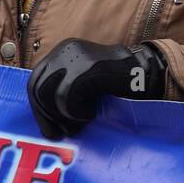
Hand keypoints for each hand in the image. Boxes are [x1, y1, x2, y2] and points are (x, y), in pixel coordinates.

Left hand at [27, 39, 166, 139]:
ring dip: (64, 115)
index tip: (49, 129)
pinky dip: (77, 112)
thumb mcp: (85, 82)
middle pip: (37, 87)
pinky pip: (66, 97)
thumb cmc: (118, 85)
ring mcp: (76, 57)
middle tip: (61, 133)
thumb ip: (63, 88)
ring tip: (82, 121)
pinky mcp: (87, 68)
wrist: (149, 74)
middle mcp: (66, 50)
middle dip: (46, 116)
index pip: (34, 80)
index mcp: (63, 51)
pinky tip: (92, 113)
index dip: (38, 109)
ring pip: (48, 94)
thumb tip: (43, 116)